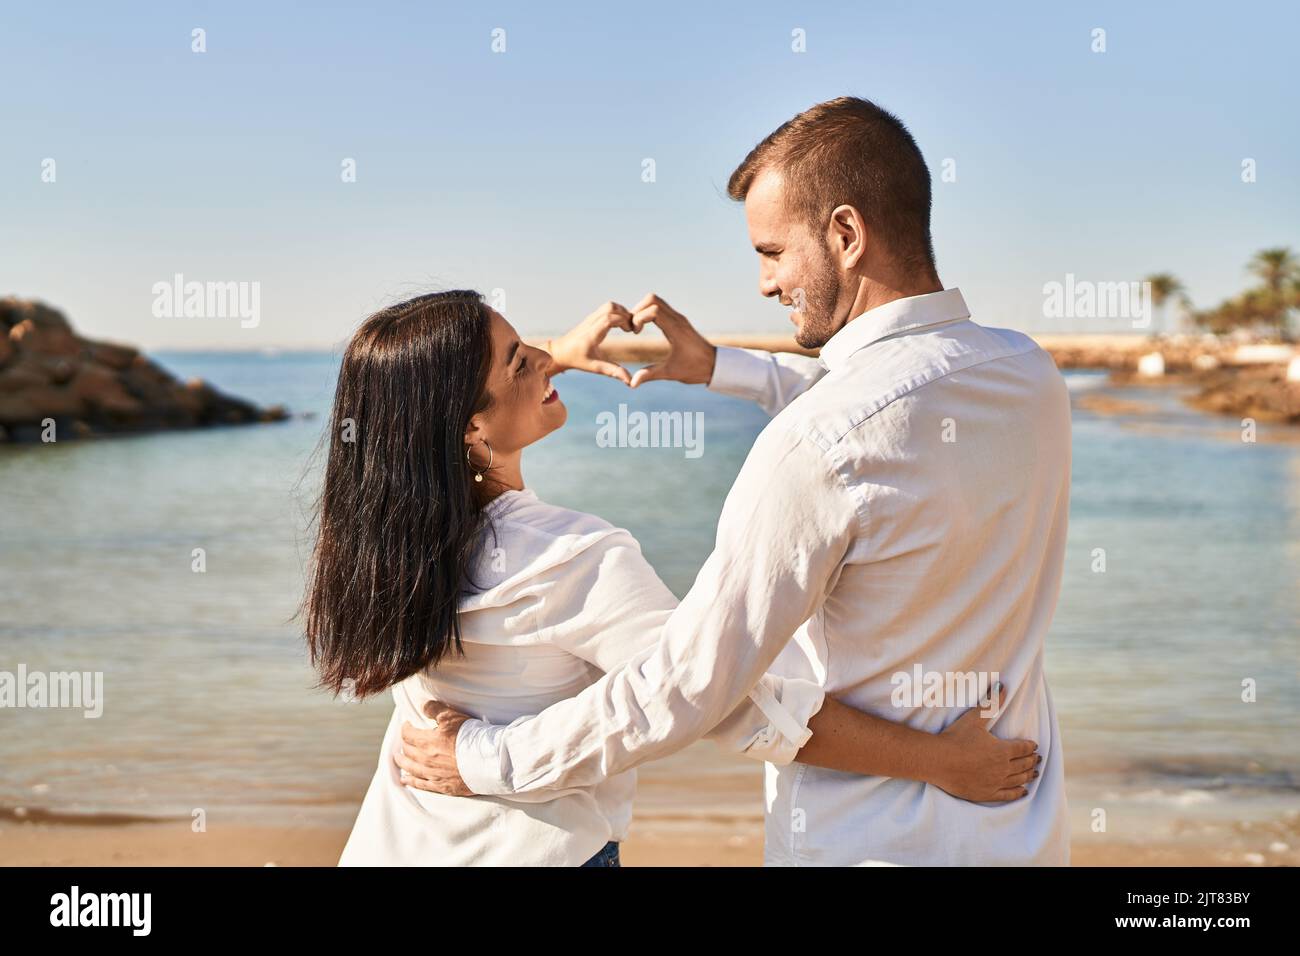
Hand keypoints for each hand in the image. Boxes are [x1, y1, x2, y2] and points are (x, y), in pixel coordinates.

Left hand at [395, 700, 474, 796]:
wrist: (486, 762)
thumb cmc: (470, 737)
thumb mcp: (452, 716)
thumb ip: (435, 709)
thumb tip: (423, 706)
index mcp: (426, 741)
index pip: (408, 734)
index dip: (405, 728)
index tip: (407, 724)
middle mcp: (425, 759)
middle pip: (408, 751)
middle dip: (404, 744)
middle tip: (404, 740)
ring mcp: (433, 774)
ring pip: (410, 768)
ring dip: (402, 762)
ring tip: (398, 759)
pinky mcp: (441, 786)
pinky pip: (421, 784)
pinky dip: (411, 781)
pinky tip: (406, 780)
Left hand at [545, 301, 634, 384]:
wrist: (560, 352)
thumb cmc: (577, 360)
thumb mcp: (595, 367)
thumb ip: (613, 372)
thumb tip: (630, 381)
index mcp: (591, 334)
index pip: (609, 319)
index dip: (623, 321)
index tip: (630, 331)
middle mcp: (591, 323)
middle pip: (610, 308)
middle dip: (625, 314)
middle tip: (631, 328)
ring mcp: (590, 318)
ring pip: (609, 305)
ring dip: (621, 312)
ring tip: (627, 326)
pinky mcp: (591, 317)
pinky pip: (606, 308)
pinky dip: (617, 312)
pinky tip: (620, 325)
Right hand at [627, 293, 716, 387]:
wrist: (715, 365)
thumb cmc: (696, 369)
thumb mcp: (671, 373)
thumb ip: (650, 375)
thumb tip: (632, 383)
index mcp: (676, 330)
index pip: (653, 310)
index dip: (639, 318)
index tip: (636, 333)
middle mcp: (677, 319)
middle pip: (652, 299)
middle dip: (637, 310)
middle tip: (633, 328)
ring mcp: (678, 318)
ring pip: (656, 300)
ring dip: (642, 310)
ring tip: (637, 327)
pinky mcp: (678, 320)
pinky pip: (660, 307)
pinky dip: (648, 312)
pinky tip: (645, 327)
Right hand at [929, 683, 1040, 802]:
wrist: (938, 760)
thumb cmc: (955, 737)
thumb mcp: (974, 718)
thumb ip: (990, 703)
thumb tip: (1002, 686)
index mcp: (1003, 749)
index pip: (1023, 748)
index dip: (1030, 746)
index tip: (1034, 746)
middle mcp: (1003, 767)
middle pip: (1024, 764)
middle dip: (1032, 760)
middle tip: (1038, 759)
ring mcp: (995, 782)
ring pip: (1019, 780)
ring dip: (1028, 776)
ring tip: (1035, 774)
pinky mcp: (986, 794)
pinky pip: (1008, 795)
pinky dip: (1018, 792)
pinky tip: (1023, 791)